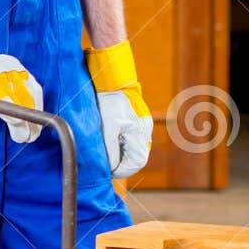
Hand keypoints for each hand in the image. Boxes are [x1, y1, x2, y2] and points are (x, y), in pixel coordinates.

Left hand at [87, 40, 153, 177]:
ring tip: (104, 148)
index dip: (121, 170)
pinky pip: (129, 139)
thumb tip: (111, 167)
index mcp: (141, 133)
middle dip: (120, 162)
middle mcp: (144, 131)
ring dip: (119, 153)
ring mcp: (140, 125)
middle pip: (135, 157)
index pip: (137, 163)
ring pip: (131, 149)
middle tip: (104, 160)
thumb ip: (110, 150)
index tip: (107, 169)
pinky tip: (108, 138)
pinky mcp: (134, 121)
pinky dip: (119, 144)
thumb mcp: (107, 128)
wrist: (111, 79)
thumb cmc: (110, 101)